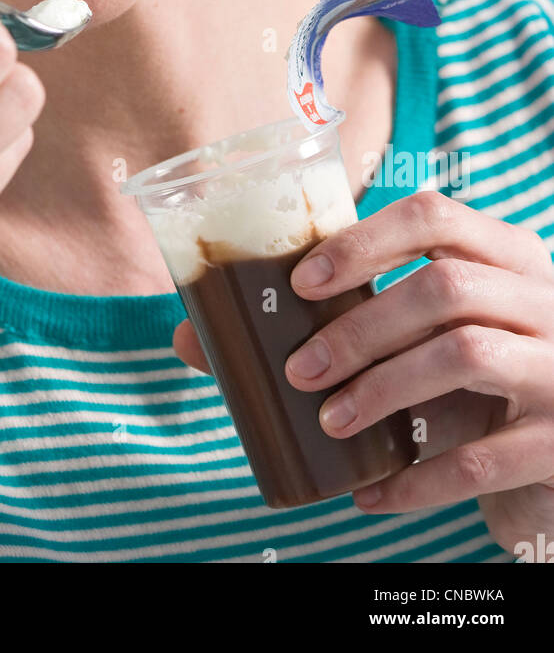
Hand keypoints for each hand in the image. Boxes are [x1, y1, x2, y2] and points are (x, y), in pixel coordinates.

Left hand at [173, 192, 553, 557]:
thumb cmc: (478, 375)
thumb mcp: (432, 333)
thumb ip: (341, 322)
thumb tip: (191, 335)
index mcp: (507, 253)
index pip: (434, 216)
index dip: (362, 243)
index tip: (300, 283)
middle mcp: (543, 298)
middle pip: (443, 287)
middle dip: (359, 327)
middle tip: (299, 369)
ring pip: (465, 355)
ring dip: (382, 389)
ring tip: (329, 422)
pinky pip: (485, 458)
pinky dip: (418, 479)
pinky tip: (370, 493)